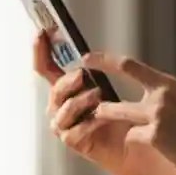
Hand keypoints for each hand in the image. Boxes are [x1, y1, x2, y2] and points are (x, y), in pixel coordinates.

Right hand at [32, 32, 159, 174]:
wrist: (134, 142)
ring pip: (63, 108)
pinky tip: (98, 119)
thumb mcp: (106, 85)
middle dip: (67, 80)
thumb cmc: (119, 112)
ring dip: (79, 100)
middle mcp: (59, 105)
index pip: (46, 66)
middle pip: (55, 88)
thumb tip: (85, 51)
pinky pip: (73, 131)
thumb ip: (92, 71)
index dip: (41, 49)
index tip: (42, 32)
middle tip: (82, 75)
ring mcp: (63, 124)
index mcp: (64, 88)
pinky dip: (87, 123)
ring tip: (98, 95)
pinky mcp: (72, 141)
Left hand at [80, 50, 175, 174]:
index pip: (129, 65)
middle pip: (116, 96)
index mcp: (168, 84)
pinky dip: (137, 141)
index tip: (86, 58)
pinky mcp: (155, 137)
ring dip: (107, 119)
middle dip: (99, 103)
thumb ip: (163, 97)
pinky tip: (153, 146)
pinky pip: (132, 137)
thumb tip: (142, 97)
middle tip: (86, 105)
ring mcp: (157, 116)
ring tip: (102, 120)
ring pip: (117, 115)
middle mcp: (160, 96)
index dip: (103, 60)